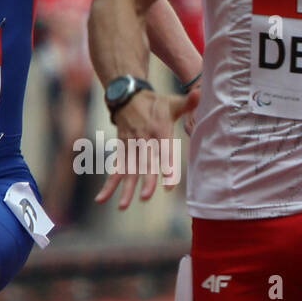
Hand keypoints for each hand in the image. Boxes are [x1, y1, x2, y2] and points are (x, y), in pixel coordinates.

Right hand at [95, 85, 200, 208]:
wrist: (127, 96)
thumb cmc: (155, 103)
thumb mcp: (172, 101)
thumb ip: (188, 102)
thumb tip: (200, 94)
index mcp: (159, 130)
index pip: (164, 151)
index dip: (166, 167)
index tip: (168, 186)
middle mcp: (143, 140)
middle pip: (144, 163)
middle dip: (145, 181)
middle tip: (145, 197)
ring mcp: (130, 146)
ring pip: (128, 170)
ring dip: (125, 188)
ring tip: (123, 206)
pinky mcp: (121, 150)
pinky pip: (115, 169)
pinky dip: (108, 184)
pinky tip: (101, 199)